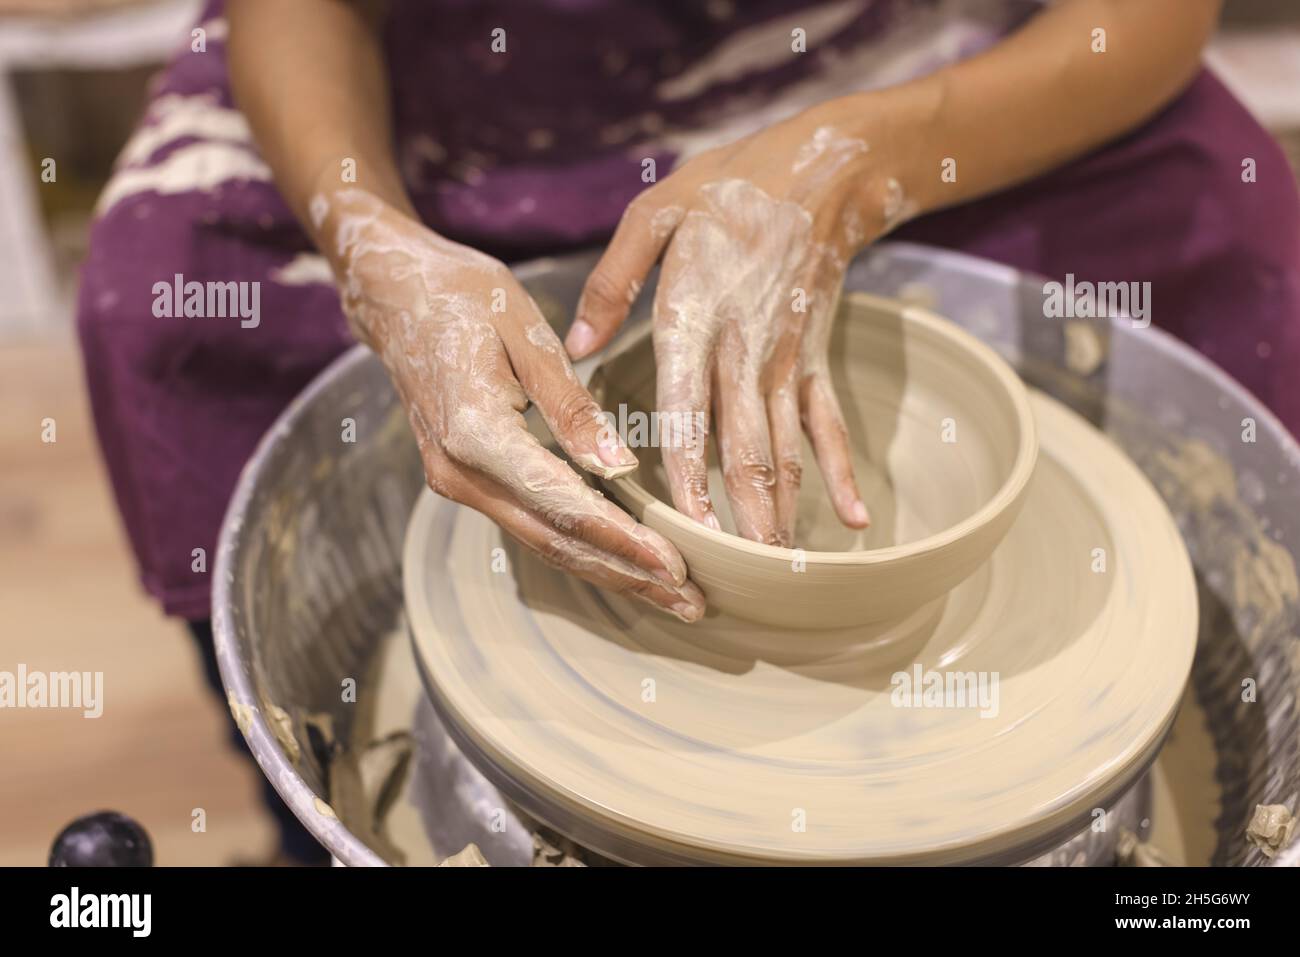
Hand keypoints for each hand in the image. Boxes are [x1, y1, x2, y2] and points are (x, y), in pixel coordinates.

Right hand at [318, 189, 705, 621]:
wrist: (393, 293)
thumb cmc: (462, 296)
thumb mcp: (527, 333)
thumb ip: (572, 407)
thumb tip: (620, 466)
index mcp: (475, 433)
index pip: (562, 504)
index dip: (623, 541)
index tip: (676, 565)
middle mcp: (459, 472)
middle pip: (555, 542)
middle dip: (627, 575)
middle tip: (691, 602)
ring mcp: (457, 482)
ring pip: (543, 543)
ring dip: (609, 571)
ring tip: (670, 596)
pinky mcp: (466, 480)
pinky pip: (529, 523)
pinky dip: (581, 546)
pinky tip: (624, 560)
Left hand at [568, 106, 908, 545]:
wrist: (819, 170)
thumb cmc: (725, 189)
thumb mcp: (652, 216)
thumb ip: (612, 283)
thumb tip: (577, 345)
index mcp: (696, 319)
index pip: (687, 412)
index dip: (688, 475)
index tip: (687, 529)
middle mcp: (743, 350)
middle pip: (742, 449)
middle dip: (738, 518)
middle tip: (735, 577)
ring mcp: (784, 360)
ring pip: (784, 449)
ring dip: (782, 511)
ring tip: (780, 570)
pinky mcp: (811, 358)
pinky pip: (828, 423)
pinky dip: (840, 471)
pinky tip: (854, 521)